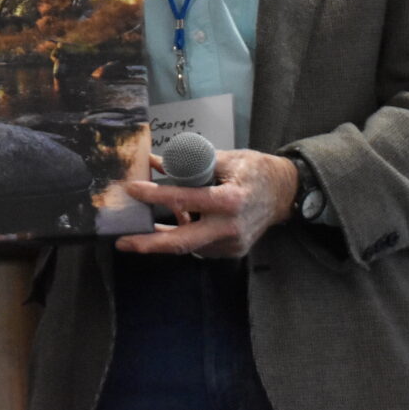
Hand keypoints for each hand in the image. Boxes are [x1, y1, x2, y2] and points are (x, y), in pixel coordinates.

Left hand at [117, 149, 298, 258]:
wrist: (285, 193)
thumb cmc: (256, 170)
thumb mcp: (226, 158)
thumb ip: (191, 162)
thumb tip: (156, 162)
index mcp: (230, 200)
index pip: (184, 199)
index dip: (155, 195)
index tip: (132, 190)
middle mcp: (230, 227)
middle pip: (182, 242)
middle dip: (149, 244)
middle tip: (123, 242)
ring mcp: (231, 243)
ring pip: (189, 245)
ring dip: (164, 236)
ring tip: (143, 228)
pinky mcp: (231, 251)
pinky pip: (200, 246)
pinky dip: (184, 234)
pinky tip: (178, 220)